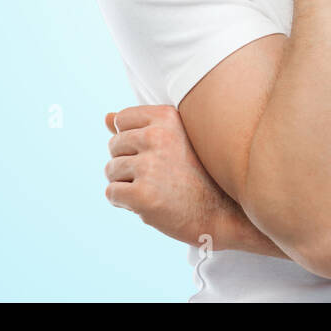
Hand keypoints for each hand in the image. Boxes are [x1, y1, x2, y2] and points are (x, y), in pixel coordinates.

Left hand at [103, 105, 239, 249]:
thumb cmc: (198, 175)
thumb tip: (106, 117)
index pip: (122, 120)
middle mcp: (157, 137)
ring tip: (156, 189)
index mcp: (167, 117)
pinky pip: (112, 194)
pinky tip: (150, 204)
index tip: (156, 153)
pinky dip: (125, 203)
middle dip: (128, 162)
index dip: (133, 140)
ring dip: (127, 183)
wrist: (224, 213)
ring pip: (110, 170)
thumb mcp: (176, 140)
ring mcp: (150, 167)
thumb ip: (139, 127)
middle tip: (159, 176)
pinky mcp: (142, 196)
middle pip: (113, 145)